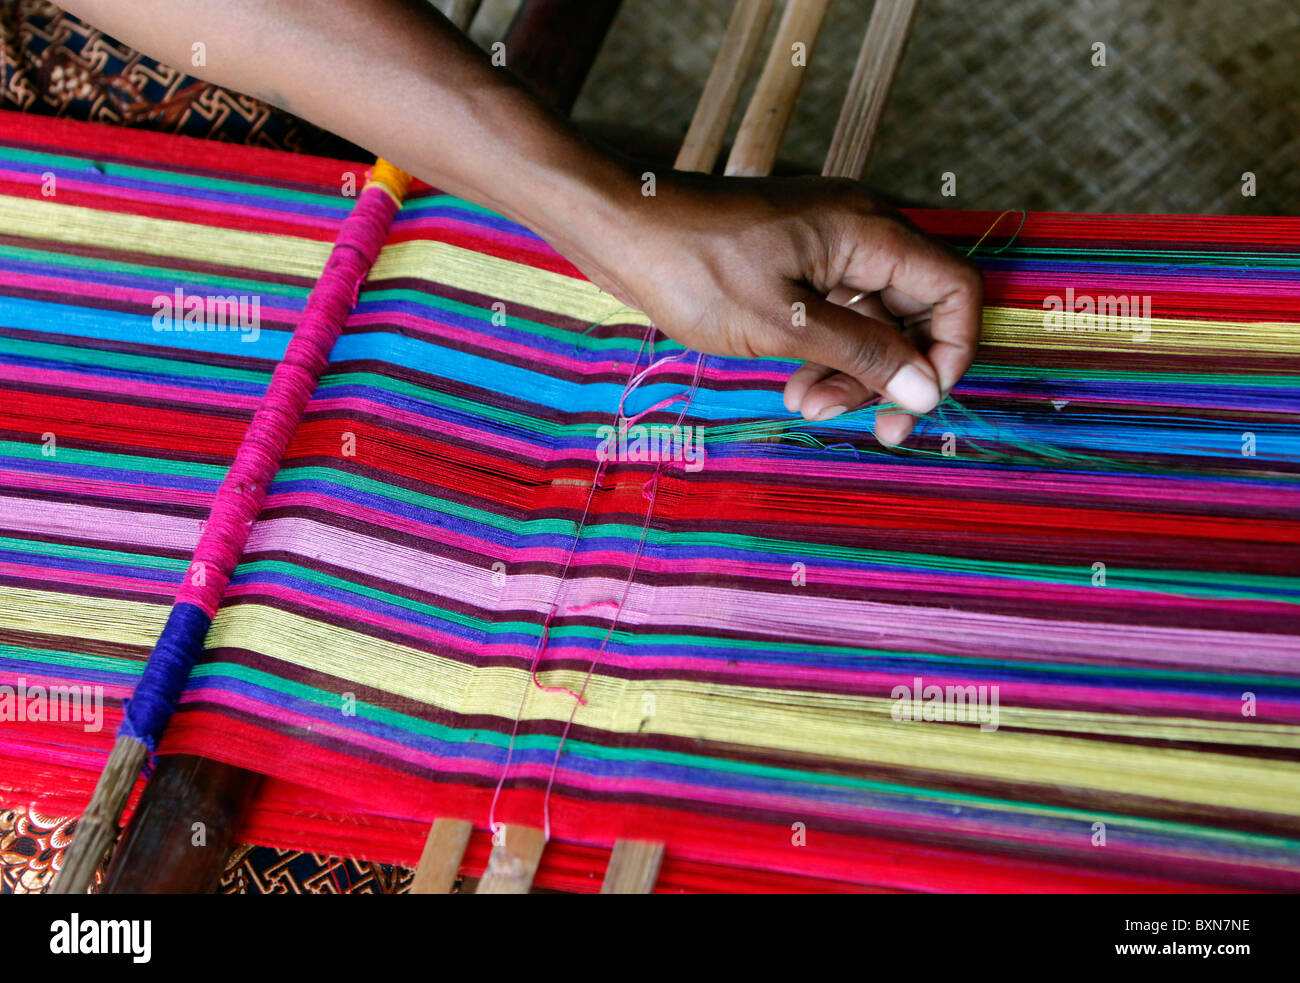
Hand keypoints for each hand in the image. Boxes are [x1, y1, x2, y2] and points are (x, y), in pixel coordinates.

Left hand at [570, 173, 983, 445]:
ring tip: (806, 405)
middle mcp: (859, 233)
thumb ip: (862, 353)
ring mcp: (827, 249)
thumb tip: (928, 388)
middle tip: (863, 423)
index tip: (917, 401)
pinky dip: (824, 354)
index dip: (951, 350)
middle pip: (914, 311)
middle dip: (892, 372)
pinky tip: (794, 386)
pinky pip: (836, 315)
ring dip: (852, 372)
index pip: (955, 289)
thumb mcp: (782, 323)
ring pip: (872, 320)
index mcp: (869, 231)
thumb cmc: (692, 267)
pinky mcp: (797, 266)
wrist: (621, 229)